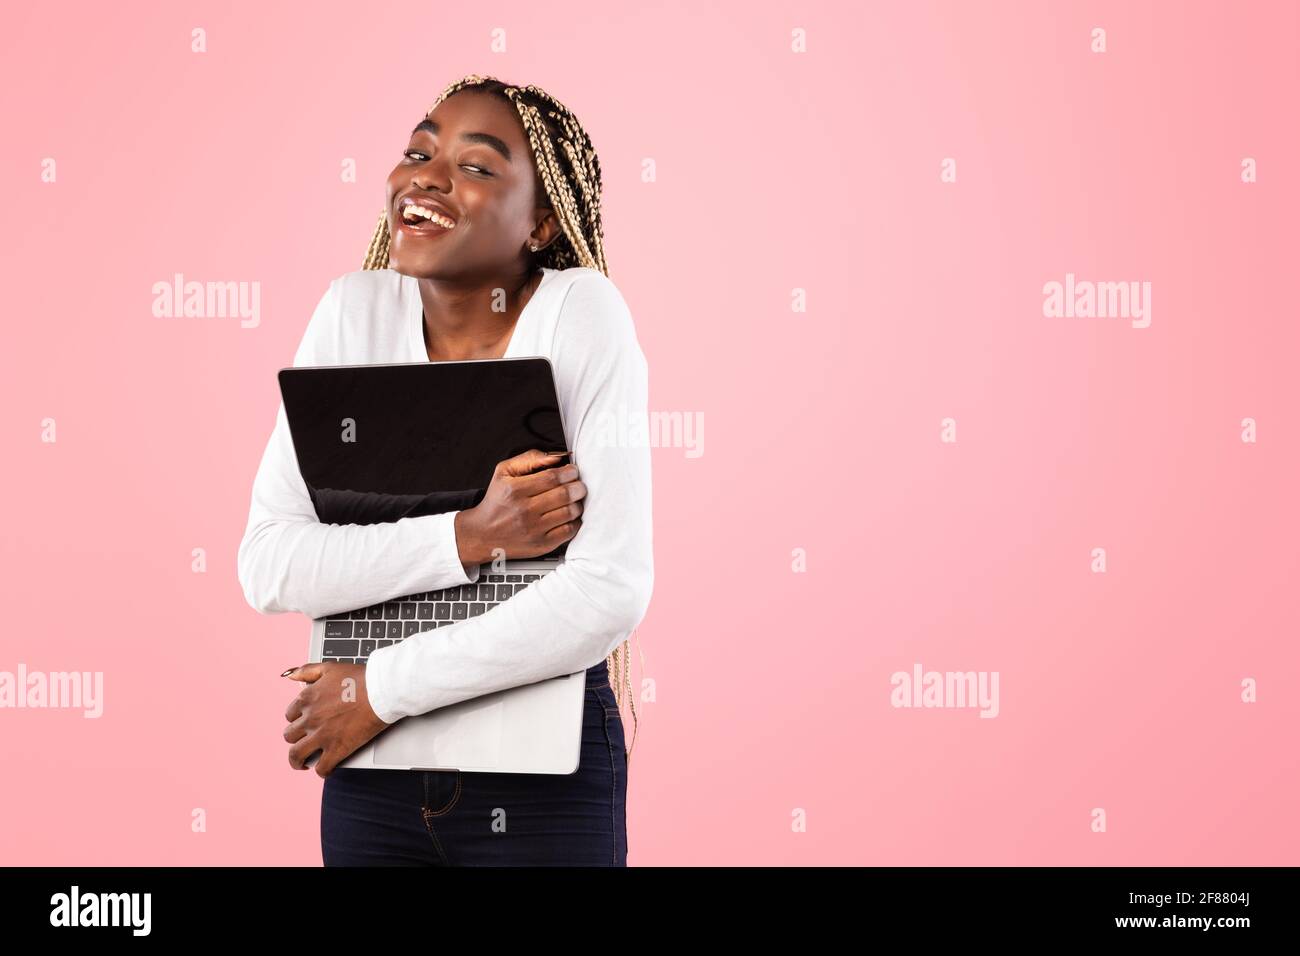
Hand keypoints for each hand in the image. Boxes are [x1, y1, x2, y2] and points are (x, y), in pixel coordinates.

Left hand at [283, 663, 389, 776]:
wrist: (381, 691)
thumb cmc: (360, 678)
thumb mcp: (329, 668)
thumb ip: (307, 671)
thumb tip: (290, 676)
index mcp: (307, 699)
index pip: (290, 715)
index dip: (297, 720)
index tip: (304, 723)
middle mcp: (310, 718)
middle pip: (289, 736)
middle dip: (296, 739)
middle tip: (305, 741)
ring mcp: (321, 735)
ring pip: (296, 755)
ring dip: (298, 761)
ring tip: (303, 763)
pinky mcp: (337, 749)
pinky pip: (321, 768)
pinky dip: (322, 770)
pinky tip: (326, 768)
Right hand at [454, 449, 585, 566]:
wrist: (483, 534)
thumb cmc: (497, 500)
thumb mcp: (504, 472)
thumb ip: (529, 459)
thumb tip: (556, 458)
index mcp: (515, 490)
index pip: (552, 477)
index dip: (569, 472)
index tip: (573, 472)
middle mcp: (524, 511)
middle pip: (564, 494)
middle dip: (578, 487)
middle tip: (578, 485)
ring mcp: (534, 530)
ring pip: (570, 512)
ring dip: (577, 503)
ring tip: (573, 500)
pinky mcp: (541, 545)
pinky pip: (569, 531)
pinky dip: (575, 521)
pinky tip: (569, 516)